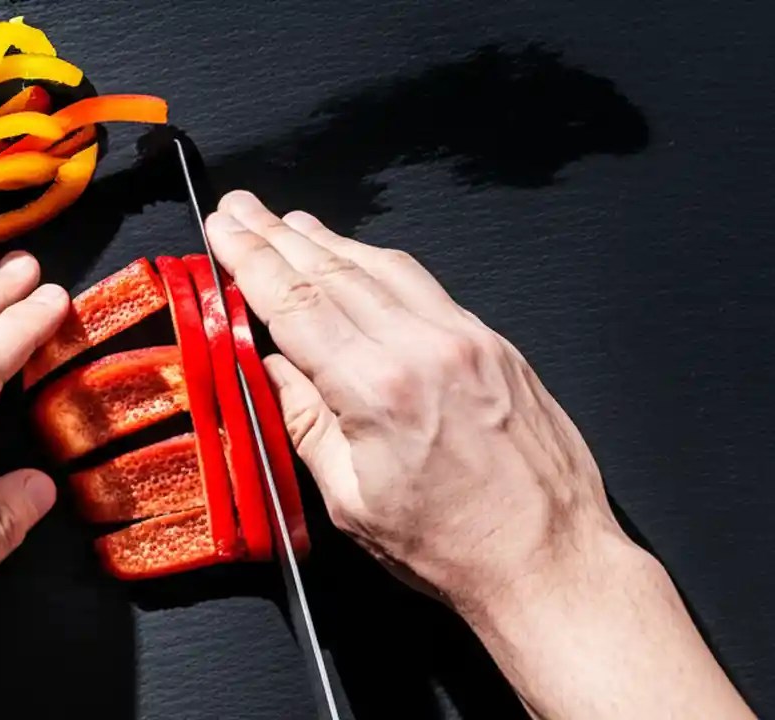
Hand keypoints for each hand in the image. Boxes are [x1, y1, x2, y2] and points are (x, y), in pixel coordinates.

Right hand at [205, 190, 753, 718]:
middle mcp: (425, 350)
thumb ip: (305, 422)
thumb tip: (271, 369)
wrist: (550, 560)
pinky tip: (358, 258)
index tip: (224, 229)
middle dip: (278, 235)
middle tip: (242, 209)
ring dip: (329, 240)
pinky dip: (381, 264)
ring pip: (384, 267)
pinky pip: (426, 286)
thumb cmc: (455, 547)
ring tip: (289, 224)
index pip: (296, 304)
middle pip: (334, 271)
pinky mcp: (494, 344)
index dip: (251, 259)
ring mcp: (468, 340)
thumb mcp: (351, 500)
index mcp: (378, 392)